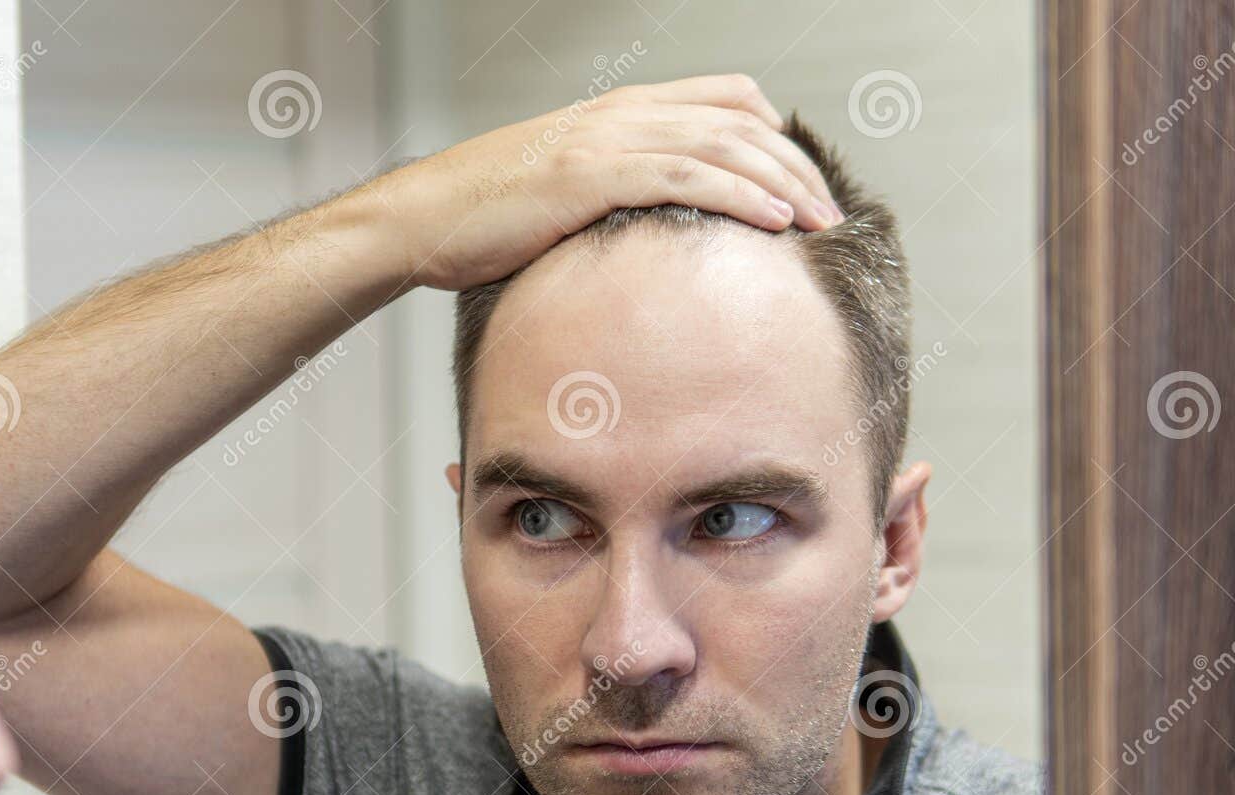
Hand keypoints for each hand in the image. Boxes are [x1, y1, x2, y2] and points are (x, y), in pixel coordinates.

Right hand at [365, 74, 839, 291]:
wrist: (423, 219)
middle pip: (740, 121)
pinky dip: (738, 194)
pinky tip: (773, 221)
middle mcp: (621, 113)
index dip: (775, 135)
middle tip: (830, 211)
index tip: (800, 183)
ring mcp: (607, 140)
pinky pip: (684, 177)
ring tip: (821, 221)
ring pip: (724, 144)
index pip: (724, 99)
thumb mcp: (560, 193)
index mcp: (619, 112)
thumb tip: (651, 235)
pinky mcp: (591, 176)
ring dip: (783, 182)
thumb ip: (612, 195)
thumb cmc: (483, 217)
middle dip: (796, 164)